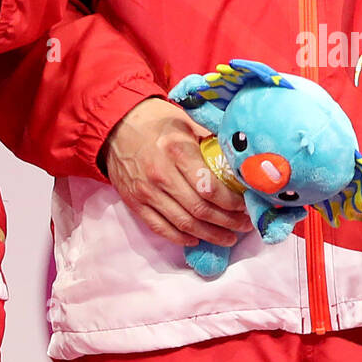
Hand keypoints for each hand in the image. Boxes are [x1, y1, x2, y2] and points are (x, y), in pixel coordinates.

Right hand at [101, 97, 250, 247]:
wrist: (116, 125)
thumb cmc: (156, 122)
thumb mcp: (186, 122)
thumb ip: (210, 140)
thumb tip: (238, 159)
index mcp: (176, 151)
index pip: (209, 186)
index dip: (231, 202)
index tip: (245, 206)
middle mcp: (160, 174)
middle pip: (200, 209)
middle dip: (227, 222)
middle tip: (244, 226)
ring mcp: (146, 191)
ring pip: (184, 224)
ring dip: (210, 235)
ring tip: (228, 238)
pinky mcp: (134, 202)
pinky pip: (160, 228)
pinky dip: (181, 238)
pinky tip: (198, 239)